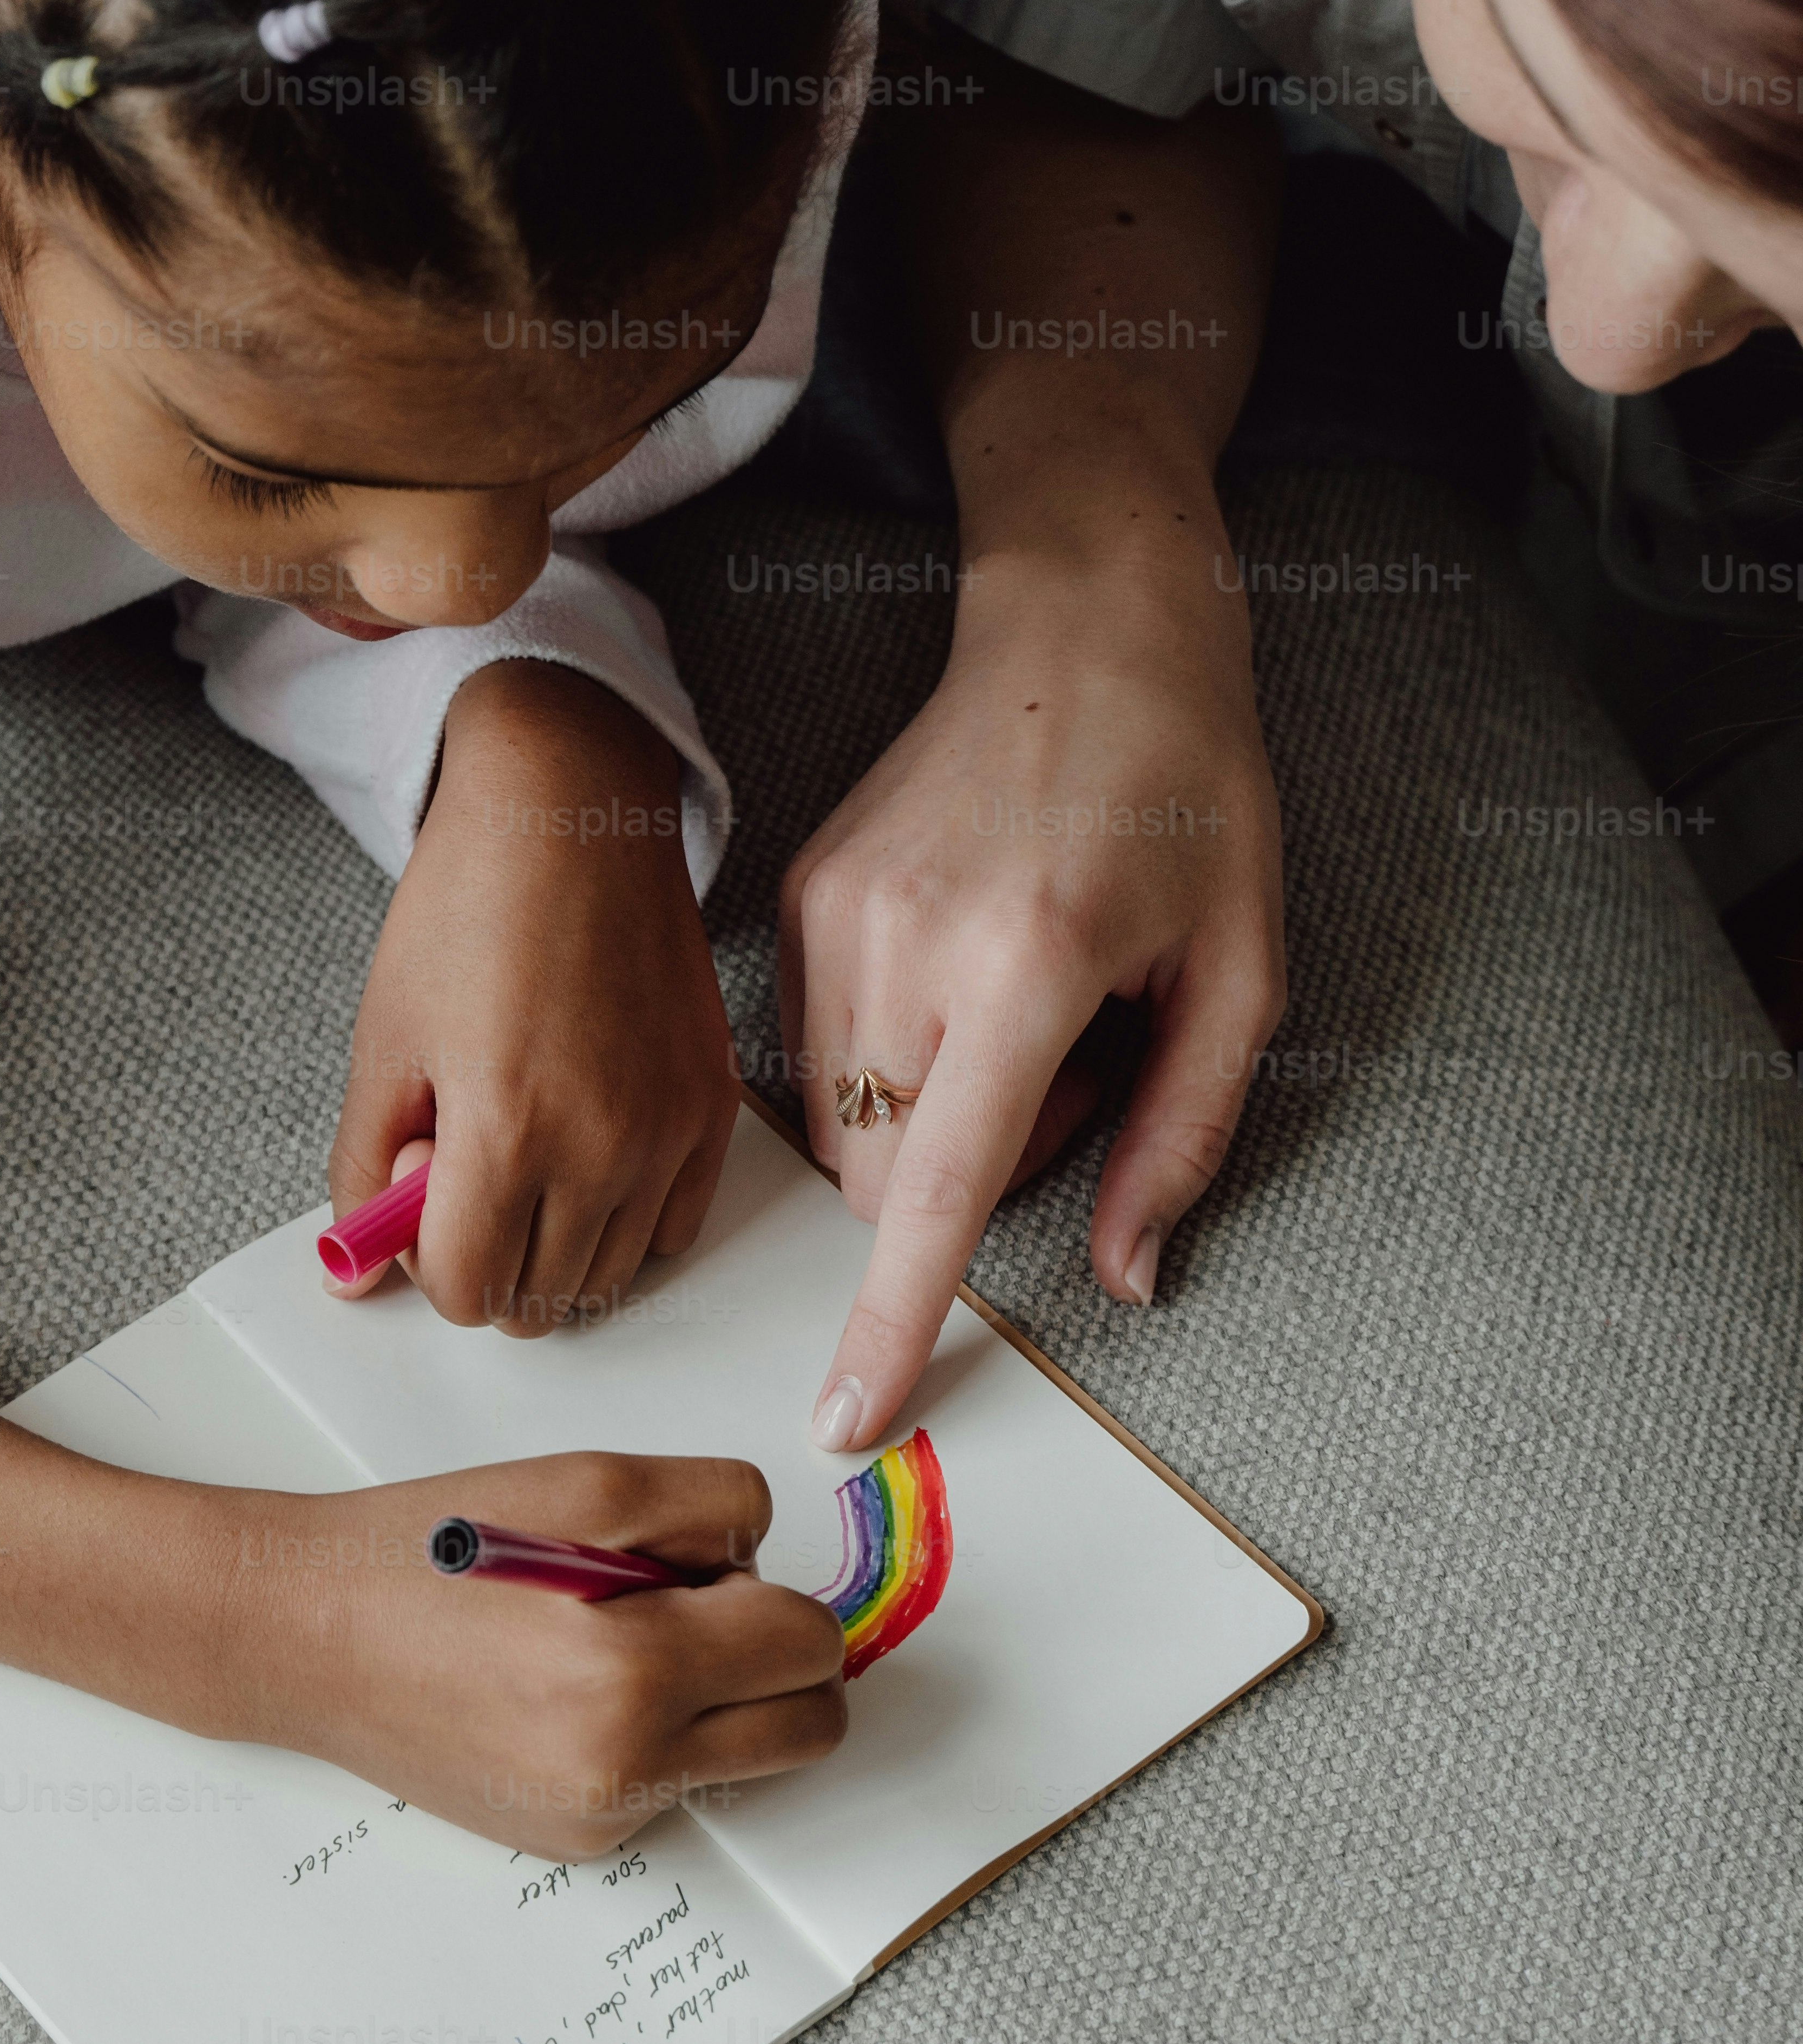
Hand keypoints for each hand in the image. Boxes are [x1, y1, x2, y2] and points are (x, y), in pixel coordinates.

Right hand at [215, 1450, 845, 1857]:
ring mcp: (601, 1818)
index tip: (709, 1572)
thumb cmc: (434, 1551)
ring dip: (721, 1700)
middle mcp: (625, 1767)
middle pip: (809, 1726)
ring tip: (619, 1643)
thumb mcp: (590, 1481)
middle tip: (691, 1609)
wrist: (308, 1635)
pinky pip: (675, 1786)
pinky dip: (655, 1735)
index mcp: (634, 1672)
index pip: (808, 1644)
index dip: (771, 1590)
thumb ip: (716, 1510)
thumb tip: (767, 1566)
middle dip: (776, 1660)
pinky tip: (568, 1688)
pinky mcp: (574, 1842)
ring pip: (749, 1760)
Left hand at [329, 662, 738, 1334]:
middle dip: (488, 1261)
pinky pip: (672, 1231)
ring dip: (553, 1251)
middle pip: (537, 1302)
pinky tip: (588, 1157)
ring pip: (605, 1279)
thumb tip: (355, 1271)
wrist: (572, 813)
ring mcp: (668, 1132)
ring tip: (527, 1156)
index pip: (467, 1292)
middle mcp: (601, 1147)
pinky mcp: (712, 1108)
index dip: (428, 1264)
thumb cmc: (471, 909)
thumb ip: (364, 1172)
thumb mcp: (384, 1042)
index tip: (421, 1207)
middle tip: (468, 1171)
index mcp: (506, 1133)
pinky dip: (624, 1223)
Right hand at [780, 539, 1284, 1449]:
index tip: (846, 1418)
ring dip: (928, 1115)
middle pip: (885, 1175)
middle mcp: (911, 942)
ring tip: (1017, 1003)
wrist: (1087, 625)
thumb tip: (1131, 1278)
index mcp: (1029, 964)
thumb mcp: (1242, 972)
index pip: (935, 1190)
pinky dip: (893, 1053)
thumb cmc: (1188, 791)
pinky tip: (965, 961)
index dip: (889, 1320)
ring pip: (846, 1124)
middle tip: (1067, 1064)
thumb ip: (1184, 1138)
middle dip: (965, 1173)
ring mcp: (837, 913)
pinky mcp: (801, 893)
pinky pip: (820, 1050)